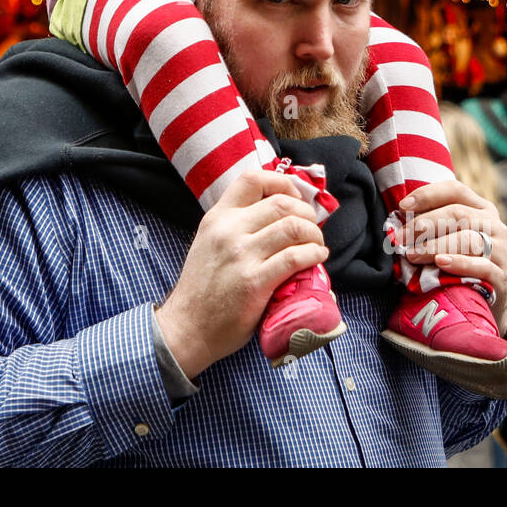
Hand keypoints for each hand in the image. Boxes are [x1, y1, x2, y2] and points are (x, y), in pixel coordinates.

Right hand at [154, 170, 327, 378]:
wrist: (188, 327)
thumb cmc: (203, 288)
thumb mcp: (210, 243)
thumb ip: (235, 226)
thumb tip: (277, 215)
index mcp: (217, 217)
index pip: (253, 179)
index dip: (282, 182)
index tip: (295, 198)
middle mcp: (228, 230)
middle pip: (282, 203)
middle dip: (306, 213)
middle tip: (312, 227)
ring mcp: (241, 255)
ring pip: (293, 227)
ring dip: (314, 234)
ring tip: (317, 245)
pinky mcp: (254, 282)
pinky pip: (294, 258)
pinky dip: (314, 255)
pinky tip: (317, 259)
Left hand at [394, 180, 506, 331]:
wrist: (486, 301)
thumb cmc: (459, 262)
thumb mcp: (449, 238)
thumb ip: (430, 226)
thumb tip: (397, 221)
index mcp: (480, 209)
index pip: (455, 191)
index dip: (428, 195)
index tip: (402, 206)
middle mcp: (494, 225)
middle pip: (458, 214)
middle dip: (425, 224)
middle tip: (401, 238)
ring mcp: (501, 250)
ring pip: (468, 240)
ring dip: (435, 246)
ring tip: (412, 254)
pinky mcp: (501, 276)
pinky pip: (481, 266)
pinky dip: (459, 264)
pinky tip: (441, 263)